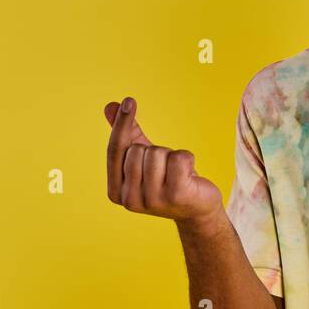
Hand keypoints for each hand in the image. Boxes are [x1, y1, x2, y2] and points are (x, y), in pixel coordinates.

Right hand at [104, 96, 222, 223]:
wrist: (197, 208)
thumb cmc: (167, 179)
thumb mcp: (144, 157)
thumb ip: (127, 134)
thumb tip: (111, 106)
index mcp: (115, 191)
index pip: (114, 150)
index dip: (122, 124)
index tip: (129, 100)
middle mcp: (130, 199)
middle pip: (138, 150)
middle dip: (155, 150)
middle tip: (166, 168)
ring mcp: (153, 200)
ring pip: (158, 153)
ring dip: (171, 156)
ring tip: (177, 173)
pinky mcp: (177, 196)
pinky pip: (179, 158)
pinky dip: (187, 157)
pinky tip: (189, 174)